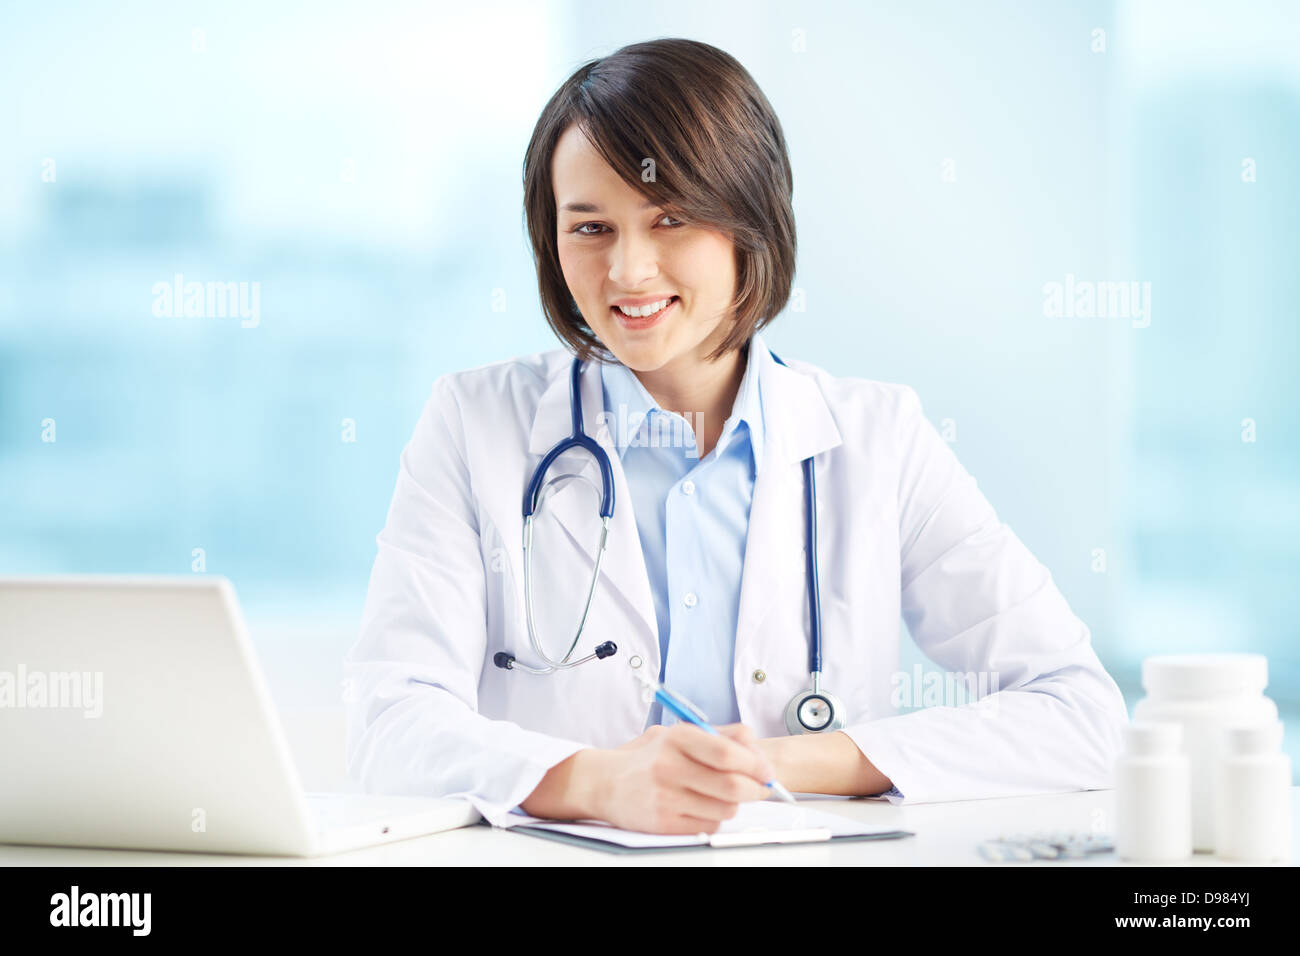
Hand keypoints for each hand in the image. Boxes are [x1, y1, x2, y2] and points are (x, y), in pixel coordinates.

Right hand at [588, 722, 776, 834]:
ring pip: (725, 809)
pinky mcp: (663, 823)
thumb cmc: (647, 757)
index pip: (728, 753)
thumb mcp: (677, 734)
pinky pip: (708, 826)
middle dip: (756, 789)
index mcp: (676, 738)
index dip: (756, 764)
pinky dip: (716, 818)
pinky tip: (705, 808)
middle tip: (761, 788)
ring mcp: (665, 797)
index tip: (767, 770)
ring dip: (736, 804)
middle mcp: (669, 767)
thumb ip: (717, 734)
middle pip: (732, 786)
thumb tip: (753, 743)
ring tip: (727, 796)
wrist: (603, 782)